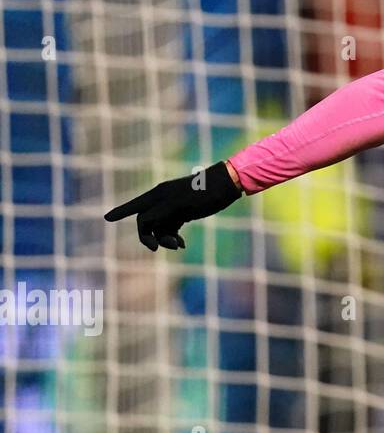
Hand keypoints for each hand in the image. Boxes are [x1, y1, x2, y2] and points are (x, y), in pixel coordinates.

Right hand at [104, 161, 241, 250]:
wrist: (227, 185)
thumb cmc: (204, 192)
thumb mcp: (182, 204)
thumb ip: (160, 213)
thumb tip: (143, 223)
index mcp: (159, 195)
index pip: (135, 206)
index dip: (121, 212)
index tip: (107, 218)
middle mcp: (163, 201)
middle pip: (146, 223)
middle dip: (150, 236)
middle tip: (160, 247)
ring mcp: (173, 208)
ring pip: (160, 228)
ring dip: (165, 239)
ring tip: (178, 246)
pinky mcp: (184, 213)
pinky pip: (171, 229)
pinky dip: (174, 238)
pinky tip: (182, 245)